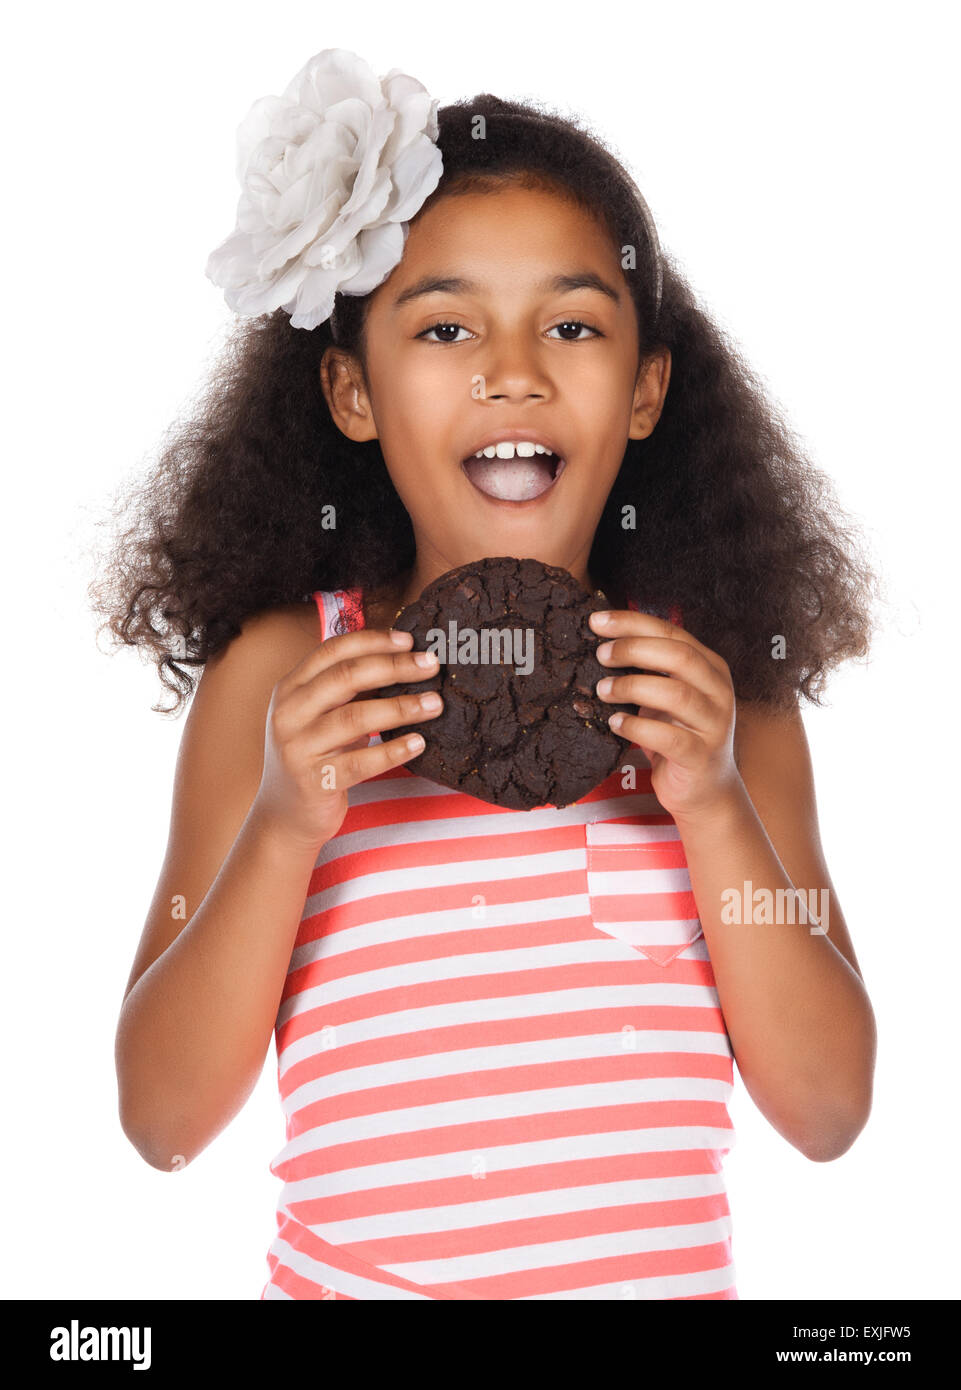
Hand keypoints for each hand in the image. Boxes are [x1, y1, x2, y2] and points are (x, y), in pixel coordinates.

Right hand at [253, 626, 444, 849]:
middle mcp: (288, 714)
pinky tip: (418, 742)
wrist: (285, 815)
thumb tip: (402, 658)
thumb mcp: (319, 716)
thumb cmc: (314, 756)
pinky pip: (360, 763)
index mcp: (289, 688)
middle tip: (431, 665)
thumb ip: (346, 689)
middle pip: (346, 677)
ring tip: (434, 704)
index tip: (409, 640)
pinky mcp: (314, 782)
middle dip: (394, 667)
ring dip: (401, 707)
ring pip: (355, 717)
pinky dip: (392, 751)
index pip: (332, 651)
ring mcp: (297, 748)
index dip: (373, 641)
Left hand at [589, 608, 741, 823]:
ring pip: (675, 693)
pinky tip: (615, 723)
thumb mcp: (667, 696)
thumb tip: (603, 641)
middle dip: (634, 649)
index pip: (673, 633)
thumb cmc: (679, 735)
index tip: (597, 621)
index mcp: (710, 668)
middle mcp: (718, 691)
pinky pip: (668, 737)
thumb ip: (649, 669)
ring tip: (603, 690)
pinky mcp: (700, 756)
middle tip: (601, 655)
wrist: (706, 790)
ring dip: (631, 687)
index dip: (633, 623)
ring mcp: (714, 724)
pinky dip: (636, 727)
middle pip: (678, 655)